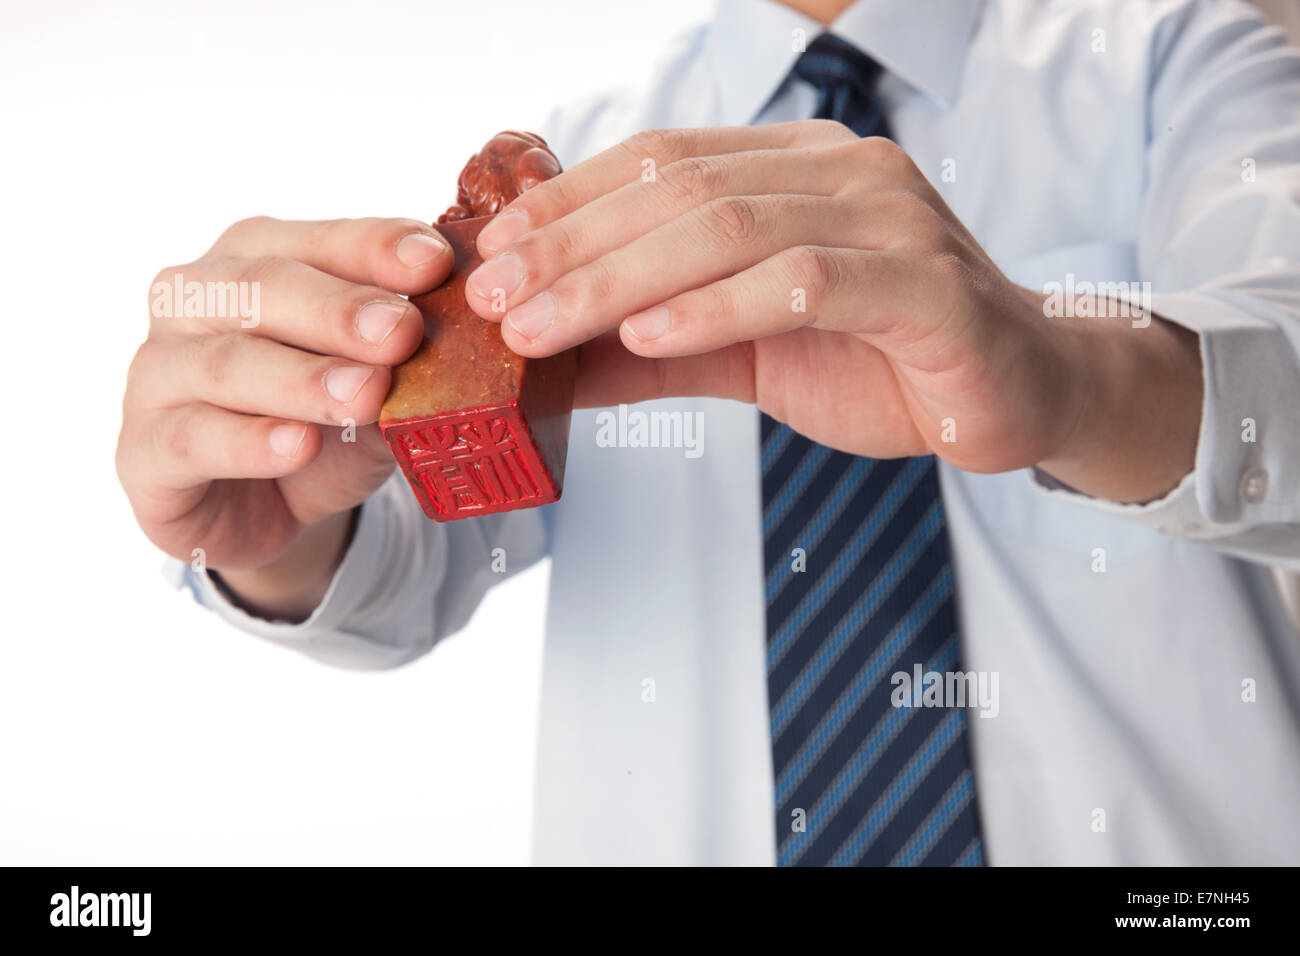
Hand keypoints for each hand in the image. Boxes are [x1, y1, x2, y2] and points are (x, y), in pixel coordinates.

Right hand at [117, 216, 452, 615]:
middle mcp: (195, 302)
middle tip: (400, 333)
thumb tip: (472, 334)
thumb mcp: (379, 386)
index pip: (318, 240)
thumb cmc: (323, 422)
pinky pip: (192, 440)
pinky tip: (295, 445)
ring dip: (301, 379)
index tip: (435, 261)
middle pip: (262, 288)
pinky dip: (247, 442)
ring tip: (365, 396)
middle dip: (338, 310)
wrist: (266, 509)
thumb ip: (406, 358)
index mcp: (256, 259)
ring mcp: (158, 372)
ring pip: (226, 364)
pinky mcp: (143, 451)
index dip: (374, 247)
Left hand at [463, 122, 1200, 502]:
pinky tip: (649, 335)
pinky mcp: (924, 286)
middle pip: (678, 190)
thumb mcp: (747, 351)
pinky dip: (715, 308)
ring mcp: (890, 220)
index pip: (659, 162)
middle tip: (492, 300)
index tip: (492, 258)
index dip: (567, 205)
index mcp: (798, 167)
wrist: (1021, 392)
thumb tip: (550, 362)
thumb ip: (657, 346)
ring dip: (618, 280)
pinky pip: (802, 282)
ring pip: (729, 228)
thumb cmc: (885, 359)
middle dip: (571, 248)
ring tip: (540, 328)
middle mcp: (843, 172)